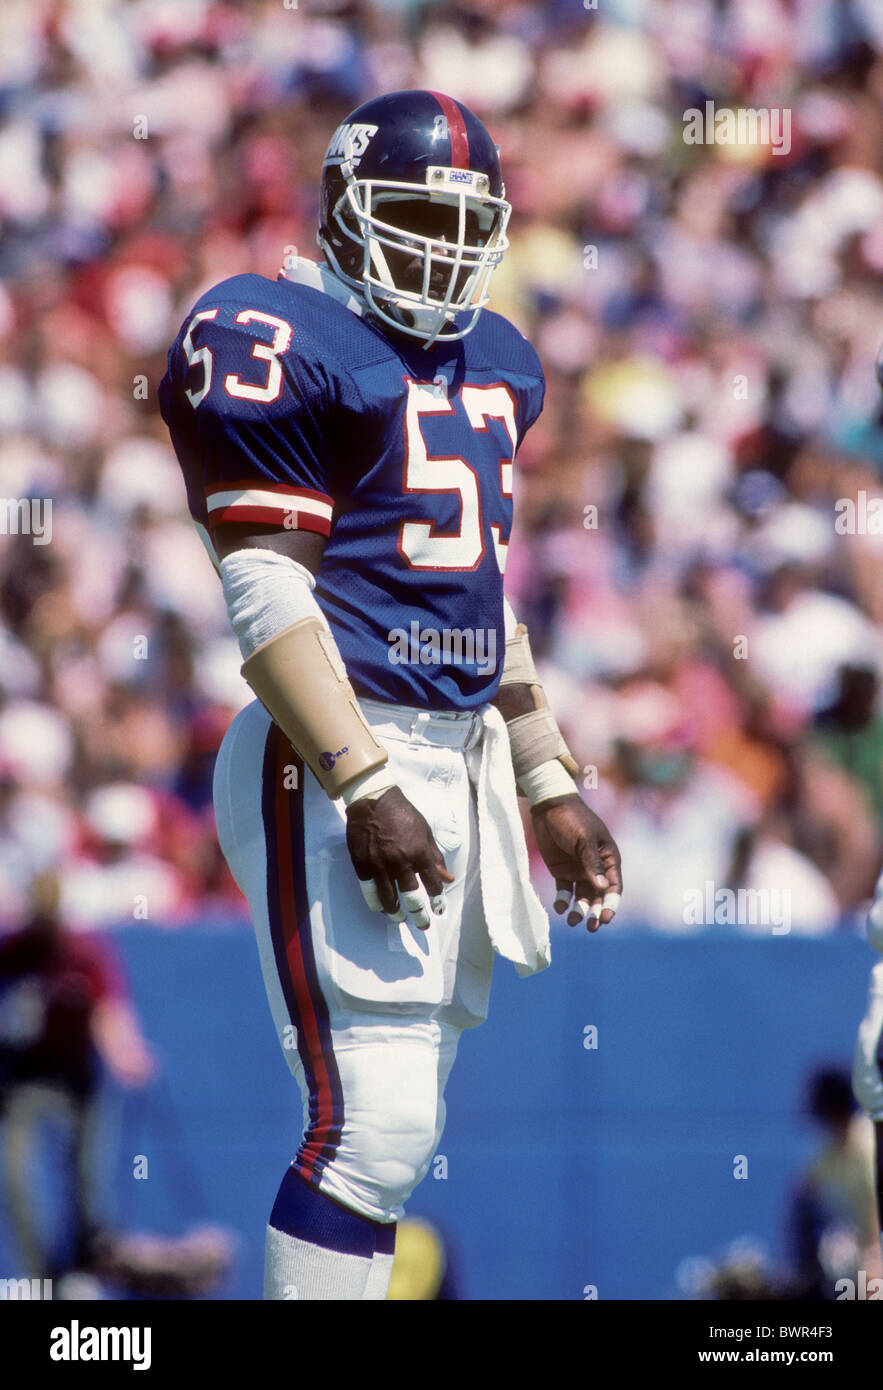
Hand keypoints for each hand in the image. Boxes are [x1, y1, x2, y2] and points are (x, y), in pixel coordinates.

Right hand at [346, 786, 452, 928]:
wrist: (373, 801)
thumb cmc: (402, 814)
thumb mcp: (425, 832)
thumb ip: (435, 857)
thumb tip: (447, 877)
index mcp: (419, 853)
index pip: (432, 885)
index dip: (437, 901)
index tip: (439, 910)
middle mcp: (400, 862)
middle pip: (412, 898)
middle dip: (419, 915)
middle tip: (423, 925)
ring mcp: (380, 866)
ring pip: (389, 900)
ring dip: (397, 914)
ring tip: (400, 919)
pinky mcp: (362, 866)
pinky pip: (370, 893)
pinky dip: (377, 904)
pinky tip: (382, 909)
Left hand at [530, 794, 621, 930]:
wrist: (548, 806)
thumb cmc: (572, 819)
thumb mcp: (584, 839)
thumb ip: (592, 864)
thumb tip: (602, 889)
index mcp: (608, 858)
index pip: (613, 886)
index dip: (610, 904)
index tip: (604, 918)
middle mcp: (595, 867)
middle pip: (598, 896)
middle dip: (594, 912)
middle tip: (589, 927)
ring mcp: (578, 870)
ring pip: (581, 896)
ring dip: (579, 909)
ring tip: (572, 920)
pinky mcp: (561, 870)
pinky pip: (564, 891)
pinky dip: (563, 901)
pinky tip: (560, 907)